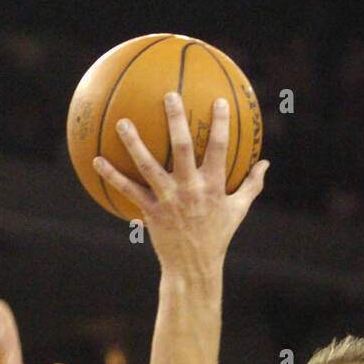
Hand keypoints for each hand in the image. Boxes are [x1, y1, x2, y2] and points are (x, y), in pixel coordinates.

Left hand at [93, 94, 268, 278]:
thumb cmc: (217, 237)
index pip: (219, 149)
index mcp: (213, 187)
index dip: (220, 124)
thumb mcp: (238, 211)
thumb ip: (252, 185)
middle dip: (176, 120)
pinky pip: (128, 190)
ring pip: (149, 166)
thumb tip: (266, 163)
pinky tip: (96, 160)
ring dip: (134, 143)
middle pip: (183, 149)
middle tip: (169, 95)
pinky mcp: (151, 211)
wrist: (194, 268)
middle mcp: (191, 190)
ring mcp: (169, 200)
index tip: (219, 101)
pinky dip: (112, 175)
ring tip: (122, 122)